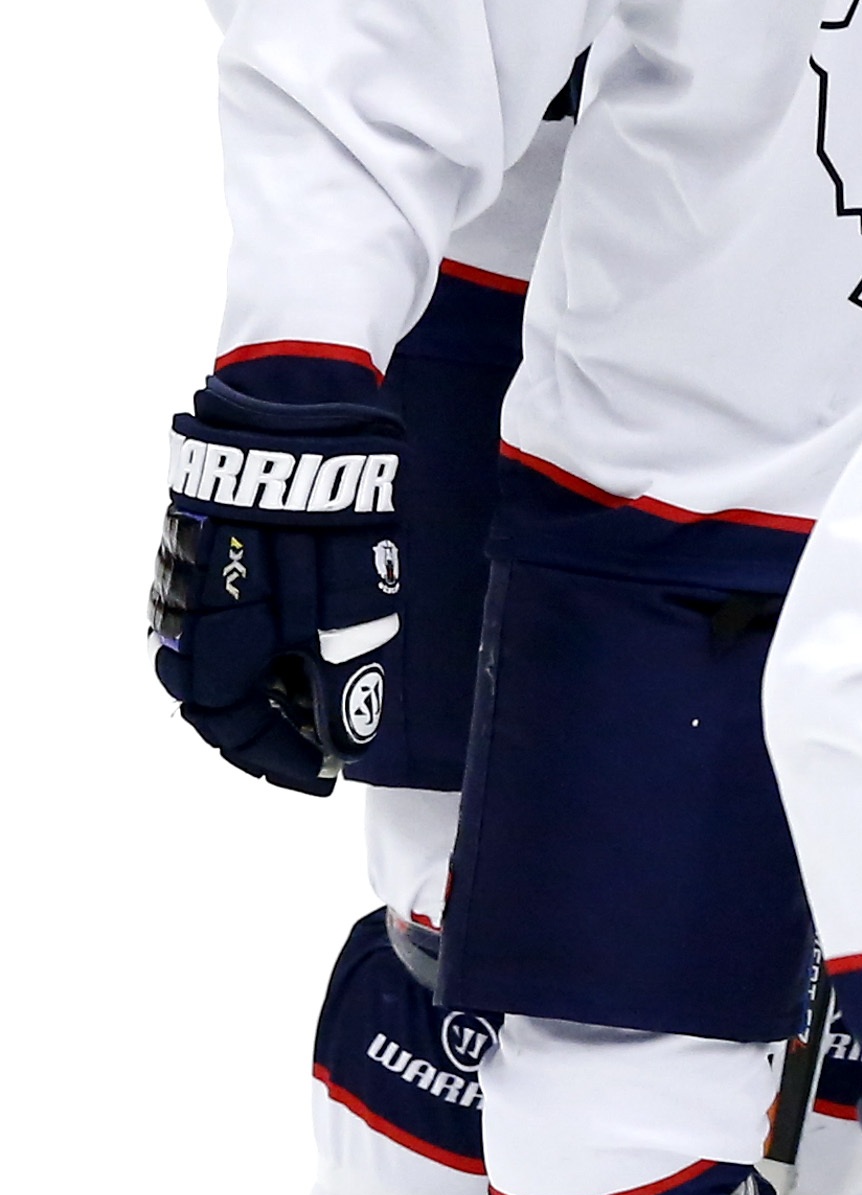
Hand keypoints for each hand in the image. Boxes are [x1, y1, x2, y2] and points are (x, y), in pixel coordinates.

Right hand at [149, 372, 404, 794]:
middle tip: (325, 743)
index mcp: (206, 654)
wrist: (293, 418)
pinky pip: (222, 620)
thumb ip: (342, 686)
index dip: (280, 760)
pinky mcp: (201, 547)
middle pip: (219, 700)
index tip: (325, 776)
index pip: (232, 732)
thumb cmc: (324, 522)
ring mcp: (183, 581)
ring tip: (322, 697)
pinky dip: (262, 644)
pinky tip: (303, 641)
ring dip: (268, 685)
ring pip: (219, 659)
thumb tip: (344, 744)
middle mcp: (178, 624)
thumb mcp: (350, 616)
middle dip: (272, 727)